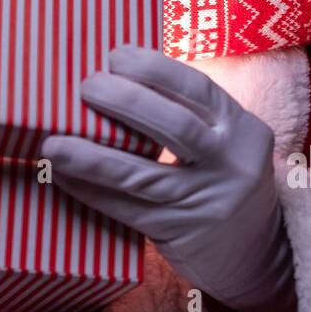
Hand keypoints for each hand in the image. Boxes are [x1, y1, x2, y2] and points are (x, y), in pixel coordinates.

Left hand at [41, 45, 295, 311]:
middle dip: (125, 102)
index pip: (199, 89)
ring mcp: (207, 202)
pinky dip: (91, 190)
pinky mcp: (180, 234)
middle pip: (175, 126)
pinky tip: (63, 176)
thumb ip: (191, 115)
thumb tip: (117, 76)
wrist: (257, 256)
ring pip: (143, 175)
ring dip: (92, 157)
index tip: (116, 55)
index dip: (154, 68)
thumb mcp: (227, 143)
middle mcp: (231, 164)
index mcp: (243, 129)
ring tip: (53, 143)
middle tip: (86, 86)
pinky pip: (127, 209)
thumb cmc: (224, 181)